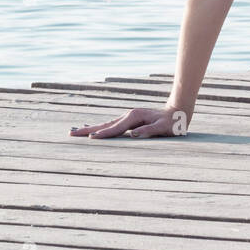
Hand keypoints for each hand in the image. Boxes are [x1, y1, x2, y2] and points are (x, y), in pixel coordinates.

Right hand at [69, 106, 190, 138]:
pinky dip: (101, 127)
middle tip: (70, 132)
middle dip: (88, 129)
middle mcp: (129, 116)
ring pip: (106, 124)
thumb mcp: (164, 128)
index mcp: (134, 118)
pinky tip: (94, 129)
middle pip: (105, 124)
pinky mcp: (130, 120)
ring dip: (91, 127)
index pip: (115, 128)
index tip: (90, 138)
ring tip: (76, 130)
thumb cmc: (173, 122)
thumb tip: (134, 134)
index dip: (103, 134)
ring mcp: (129, 117)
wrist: (178, 110)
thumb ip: (149, 131)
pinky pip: (112, 125)